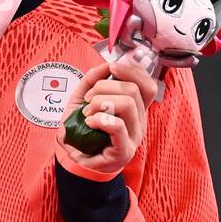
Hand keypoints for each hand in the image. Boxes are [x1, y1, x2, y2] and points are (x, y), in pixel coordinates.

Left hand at [55, 57, 158, 174]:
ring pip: (128, 104)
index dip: (132, 71)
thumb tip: (105, 64)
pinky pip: (118, 126)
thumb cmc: (81, 130)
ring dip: (101, 103)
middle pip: (133, 90)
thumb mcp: (83, 99)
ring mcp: (134, 137)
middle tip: (88, 100)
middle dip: (104, 87)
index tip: (111, 69)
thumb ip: (92, 80)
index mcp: (135, 108)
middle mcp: (139, 121)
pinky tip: (89, 123)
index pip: (147, 84)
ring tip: (87, 113)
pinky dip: (100, 119)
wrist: (73, 158)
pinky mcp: (124, 150)